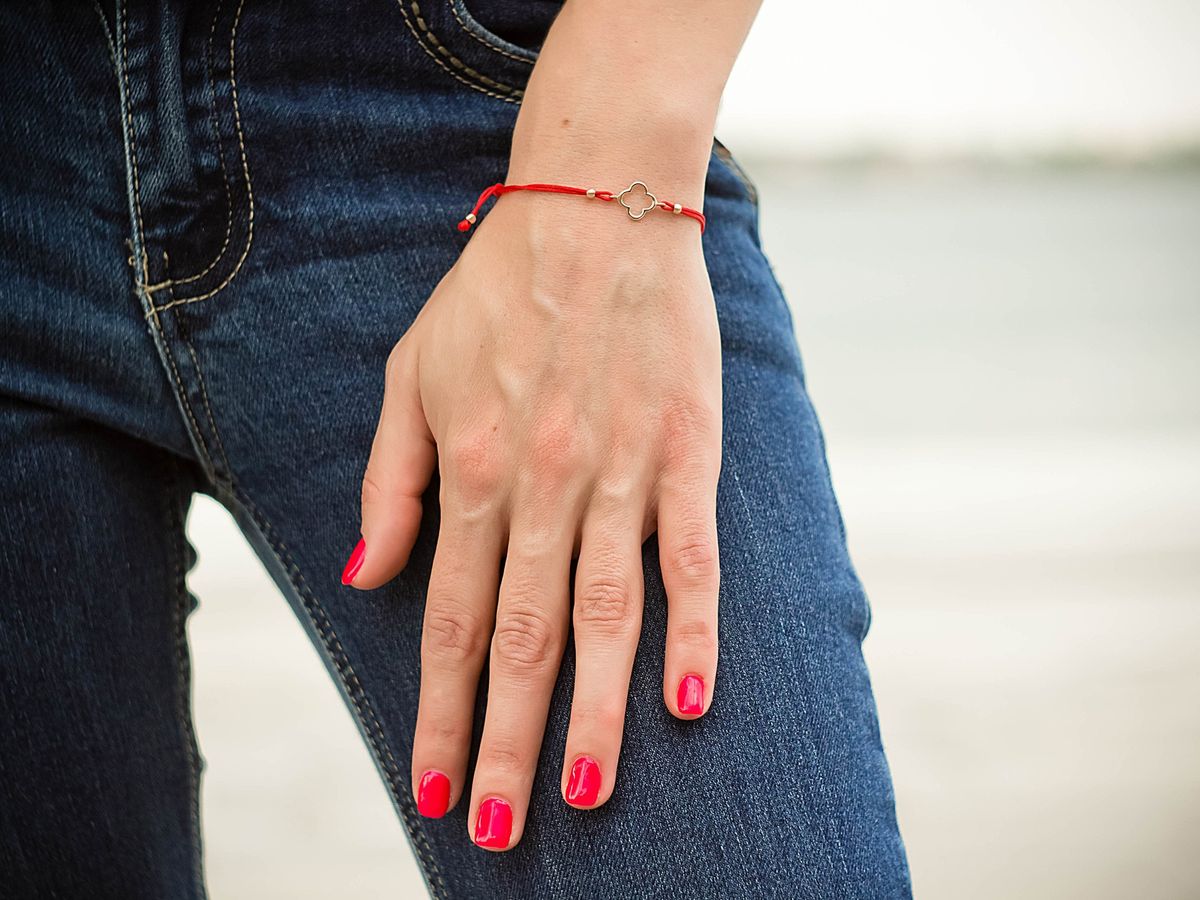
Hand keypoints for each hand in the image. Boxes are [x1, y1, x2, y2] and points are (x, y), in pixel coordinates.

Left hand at [346, 189, 721, 849]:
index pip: (447, 621)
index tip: (429, 788)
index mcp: (473, 472)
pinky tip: (688, 701)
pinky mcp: (686, 450)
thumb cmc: (495, 292)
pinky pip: (692, 555)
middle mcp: (544, 487)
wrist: (592, 205)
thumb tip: (363, 574)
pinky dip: (695, 629)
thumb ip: (389, 482)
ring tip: (584, 799)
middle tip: (495, 830)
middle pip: (521, 640)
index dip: (437, 711)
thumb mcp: (409, 374)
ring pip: (605, 617)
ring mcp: (620, 472)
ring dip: (594, 716)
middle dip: (505, 744)